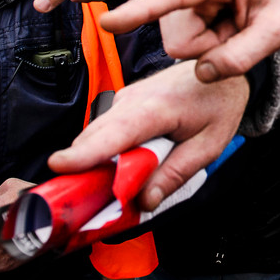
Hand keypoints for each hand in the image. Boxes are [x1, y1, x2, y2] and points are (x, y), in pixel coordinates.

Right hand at [48, 61, 248, 209]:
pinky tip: (122, 168)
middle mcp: (132, 100)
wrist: (220, 73)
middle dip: (84, 172)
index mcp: (155, 108)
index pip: (114, 133)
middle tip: (84, 206)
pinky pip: (106, 133)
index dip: (85, 152)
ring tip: (107, 191)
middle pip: (95, 139)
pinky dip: (107, 153)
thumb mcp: (208, 145)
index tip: (59, 166)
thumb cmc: (218, 104)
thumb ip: (176, 174)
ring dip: (96, 165)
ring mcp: (124, 100)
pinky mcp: (122, 105)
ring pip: (97, 137)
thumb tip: (145, 201)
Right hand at [101, 0, 279, 83]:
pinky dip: (205, 42)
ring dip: (210, 44)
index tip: (108, 23)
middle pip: (182, 43)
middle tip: (239, 28)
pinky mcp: (173, 8)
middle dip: (212, 47)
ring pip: (180, 47)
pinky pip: (182, 44)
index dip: (140, 11)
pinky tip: (220, 24)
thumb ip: (243, 56)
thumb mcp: (277, 31)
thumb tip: (201, 74)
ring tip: (231, 23)